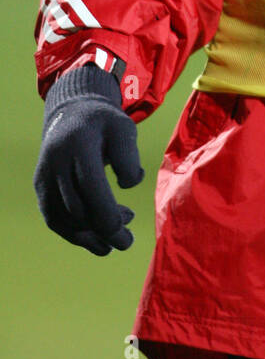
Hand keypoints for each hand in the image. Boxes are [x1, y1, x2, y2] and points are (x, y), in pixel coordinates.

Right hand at [34, 64, 144, 255]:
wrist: (72, 114)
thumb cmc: (104, 124)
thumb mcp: (124, 128)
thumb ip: (129, 156)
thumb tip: (128, 185)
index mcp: (78, 144)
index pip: (91, 185)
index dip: (109, 211)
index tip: (130, 221)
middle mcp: (56, 161)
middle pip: (77, 207)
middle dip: (104, 229)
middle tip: (128, 240)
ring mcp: (45, 175)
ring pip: (64, 219)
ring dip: (91, 237)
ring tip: (117, 241)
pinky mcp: (41, 187)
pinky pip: (54, 219)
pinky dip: (76, 236)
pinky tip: (98, 243)